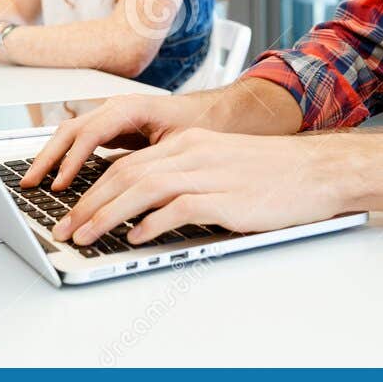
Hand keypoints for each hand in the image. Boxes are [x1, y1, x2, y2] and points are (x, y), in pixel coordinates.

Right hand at [18, 92, 212, 188]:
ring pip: (71, 134)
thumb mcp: (180, 144)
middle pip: (71, 130)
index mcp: (131, 108)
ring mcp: (113, 116)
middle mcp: (117, 108)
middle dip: (48, 157)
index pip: (90, 133)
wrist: (219, 113)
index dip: (72, 161)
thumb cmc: (204, 125)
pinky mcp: (114, 128)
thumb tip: (128, 190)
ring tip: (35, 182)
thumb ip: (151, 162)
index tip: (60, 185)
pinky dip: (66, 158)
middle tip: (31, 184)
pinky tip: (59, 178)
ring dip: (51, 157)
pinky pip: (82, 141)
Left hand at [52, 129, 347, 247]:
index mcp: (187, 143)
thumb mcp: (220, 164)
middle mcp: (192, 153)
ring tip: (86, 237)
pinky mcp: (226, 198)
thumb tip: (144, 207)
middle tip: (65, 228)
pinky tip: (135, 238)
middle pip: (125, 174)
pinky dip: (151, 223)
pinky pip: (178, 208)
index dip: (91, 187)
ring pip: (143, 188)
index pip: (125, 162)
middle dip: (87, 203)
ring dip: (107, 215)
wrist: (317, 171)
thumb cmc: (274, 173)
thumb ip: (184, 176)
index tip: (70, 210)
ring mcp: (209, 174)